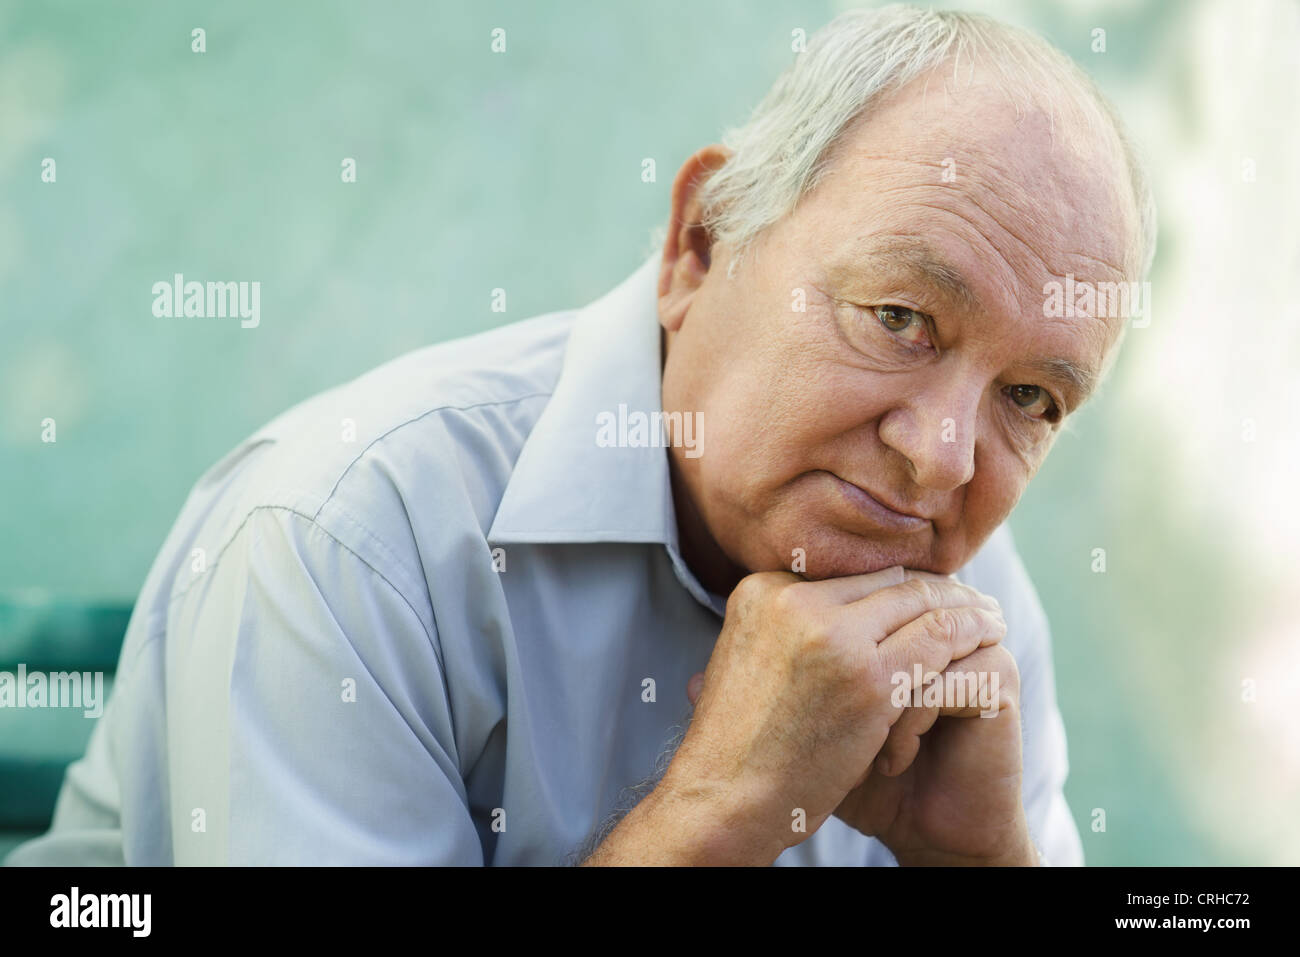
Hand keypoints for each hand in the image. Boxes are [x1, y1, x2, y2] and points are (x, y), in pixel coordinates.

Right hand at [667, 567, 1005, 861]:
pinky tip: (991, 641)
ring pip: (920, 603)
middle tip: (972, 600)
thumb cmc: (736, 742)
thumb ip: (781, 628)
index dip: (895, 584)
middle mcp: (793, 601)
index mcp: (761, 590)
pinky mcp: (867, 679)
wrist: (724, 798)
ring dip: (963, 609)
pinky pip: (937, 644)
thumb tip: (825, 610)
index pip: (849, 572)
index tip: (928, 595)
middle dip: (934, 590)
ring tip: (990, 617)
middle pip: (886, 580)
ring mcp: (832, 637)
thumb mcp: (740, 659)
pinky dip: (968, 640)